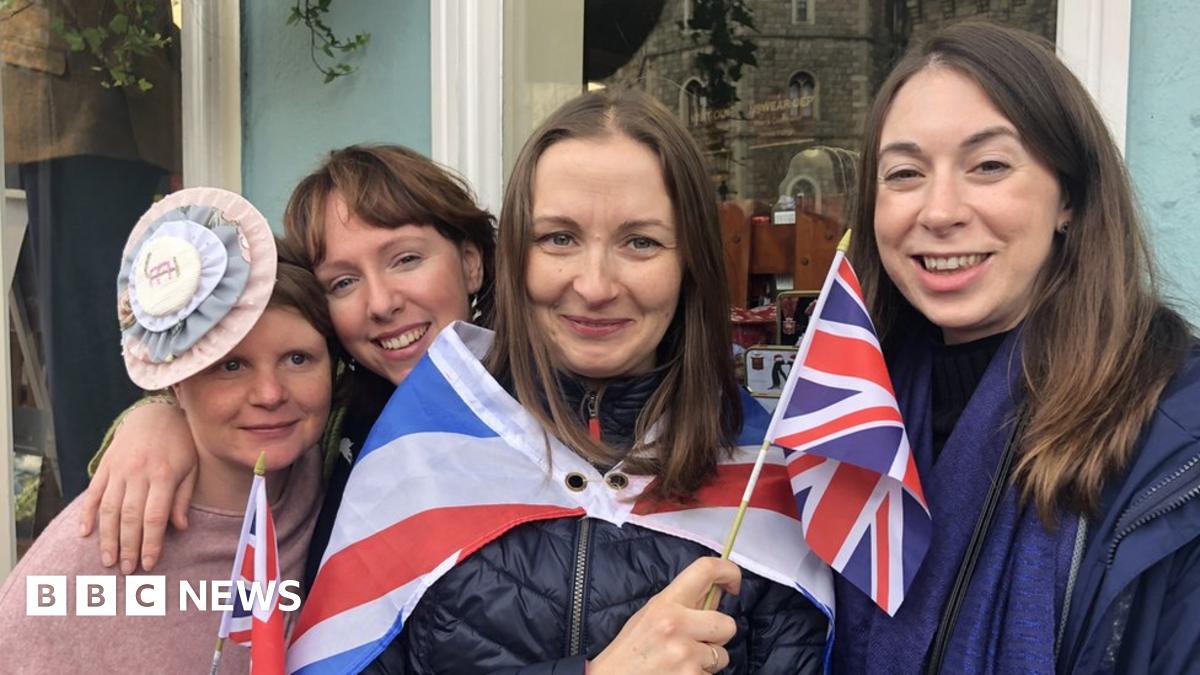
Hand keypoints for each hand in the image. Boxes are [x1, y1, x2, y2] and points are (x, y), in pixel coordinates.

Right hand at [78, 401, 197, 573]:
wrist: (155, 413)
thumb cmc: (179, 444)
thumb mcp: (191, 468)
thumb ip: (183, 497)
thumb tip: (180, 528)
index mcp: (163, 475)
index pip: (155, 516)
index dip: (151, 542)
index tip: (149, 563)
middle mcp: (138, 473)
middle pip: (130, 517)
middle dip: (128, 546)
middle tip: (128, 570)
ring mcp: (118, 469)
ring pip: (109, 509)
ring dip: (107, 537)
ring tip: (108, 560)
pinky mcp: (105, 466)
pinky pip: (93, 493)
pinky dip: (87, 513)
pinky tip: (85, 533)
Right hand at [589, 557, 740, 673]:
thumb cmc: (630, 650)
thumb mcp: (650, 616)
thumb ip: (683, 604)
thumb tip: (718, 591)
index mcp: (665, 603)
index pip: (705, 570)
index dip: (729, 571)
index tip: (734, 583)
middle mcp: (676, 625)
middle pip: (727, 623)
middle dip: (718, 635)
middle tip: (697, 642)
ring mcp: (685, 655)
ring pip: (722, 655)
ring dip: (707, 661)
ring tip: (680, 662)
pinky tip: (677, 674)